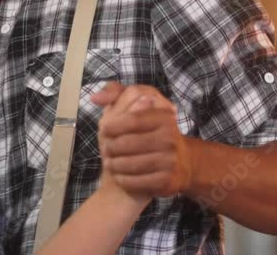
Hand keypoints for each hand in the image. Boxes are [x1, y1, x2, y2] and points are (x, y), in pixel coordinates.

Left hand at [95, 86, 158, 208]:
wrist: (181, 164)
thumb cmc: (152, 134)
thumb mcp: (140, 108)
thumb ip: (117, 95)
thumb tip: (95, 97)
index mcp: (164, 116)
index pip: (132, 119)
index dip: (113, 126)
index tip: (104, 130)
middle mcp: (170, 137)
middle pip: (126, 143)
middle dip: (110, 148)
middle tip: (106, 151)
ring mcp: (170, 159)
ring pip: (128, 164)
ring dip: (114, 165)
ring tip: (111, 163)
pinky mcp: (167, 180)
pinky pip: (135, 181)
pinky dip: (122, 180)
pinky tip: (121, 176)